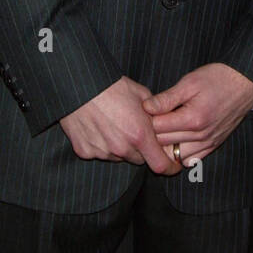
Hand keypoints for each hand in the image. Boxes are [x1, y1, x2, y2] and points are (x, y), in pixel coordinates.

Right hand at [60, 76, 177, 173]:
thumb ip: (156, 114)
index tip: (172, 166)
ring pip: (118, 157)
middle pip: (139, 160)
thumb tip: (163, 123)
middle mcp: (121, 147)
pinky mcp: (84, 151)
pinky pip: (99, 153)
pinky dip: (101, 145)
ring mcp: (101, 151)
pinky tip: (98, 127)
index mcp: (139, 134)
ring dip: (121, 148)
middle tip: (135, 131)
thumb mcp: (142, 95)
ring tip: (113, 125)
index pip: (160, 165)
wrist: (80, 85)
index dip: (169, 168)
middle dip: (141, 150)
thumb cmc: (112, 86)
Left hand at [143, 63, 252, 165]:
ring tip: (163, 130)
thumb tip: (145, 107)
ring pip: (175, 156)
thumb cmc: (217, 78)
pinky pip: (191, 160)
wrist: (245, 82)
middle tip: (150, 120)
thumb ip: (166, 98)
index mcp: (193, 119)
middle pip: (164, 143)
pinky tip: (177, 140)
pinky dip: (180, 154)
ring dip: (165, 146)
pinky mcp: (214, 145)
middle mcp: (201, 135)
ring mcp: (209, 143)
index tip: (145, 110)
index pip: (157, 128)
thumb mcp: (189, 82)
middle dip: (152, 133)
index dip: (147, 119)